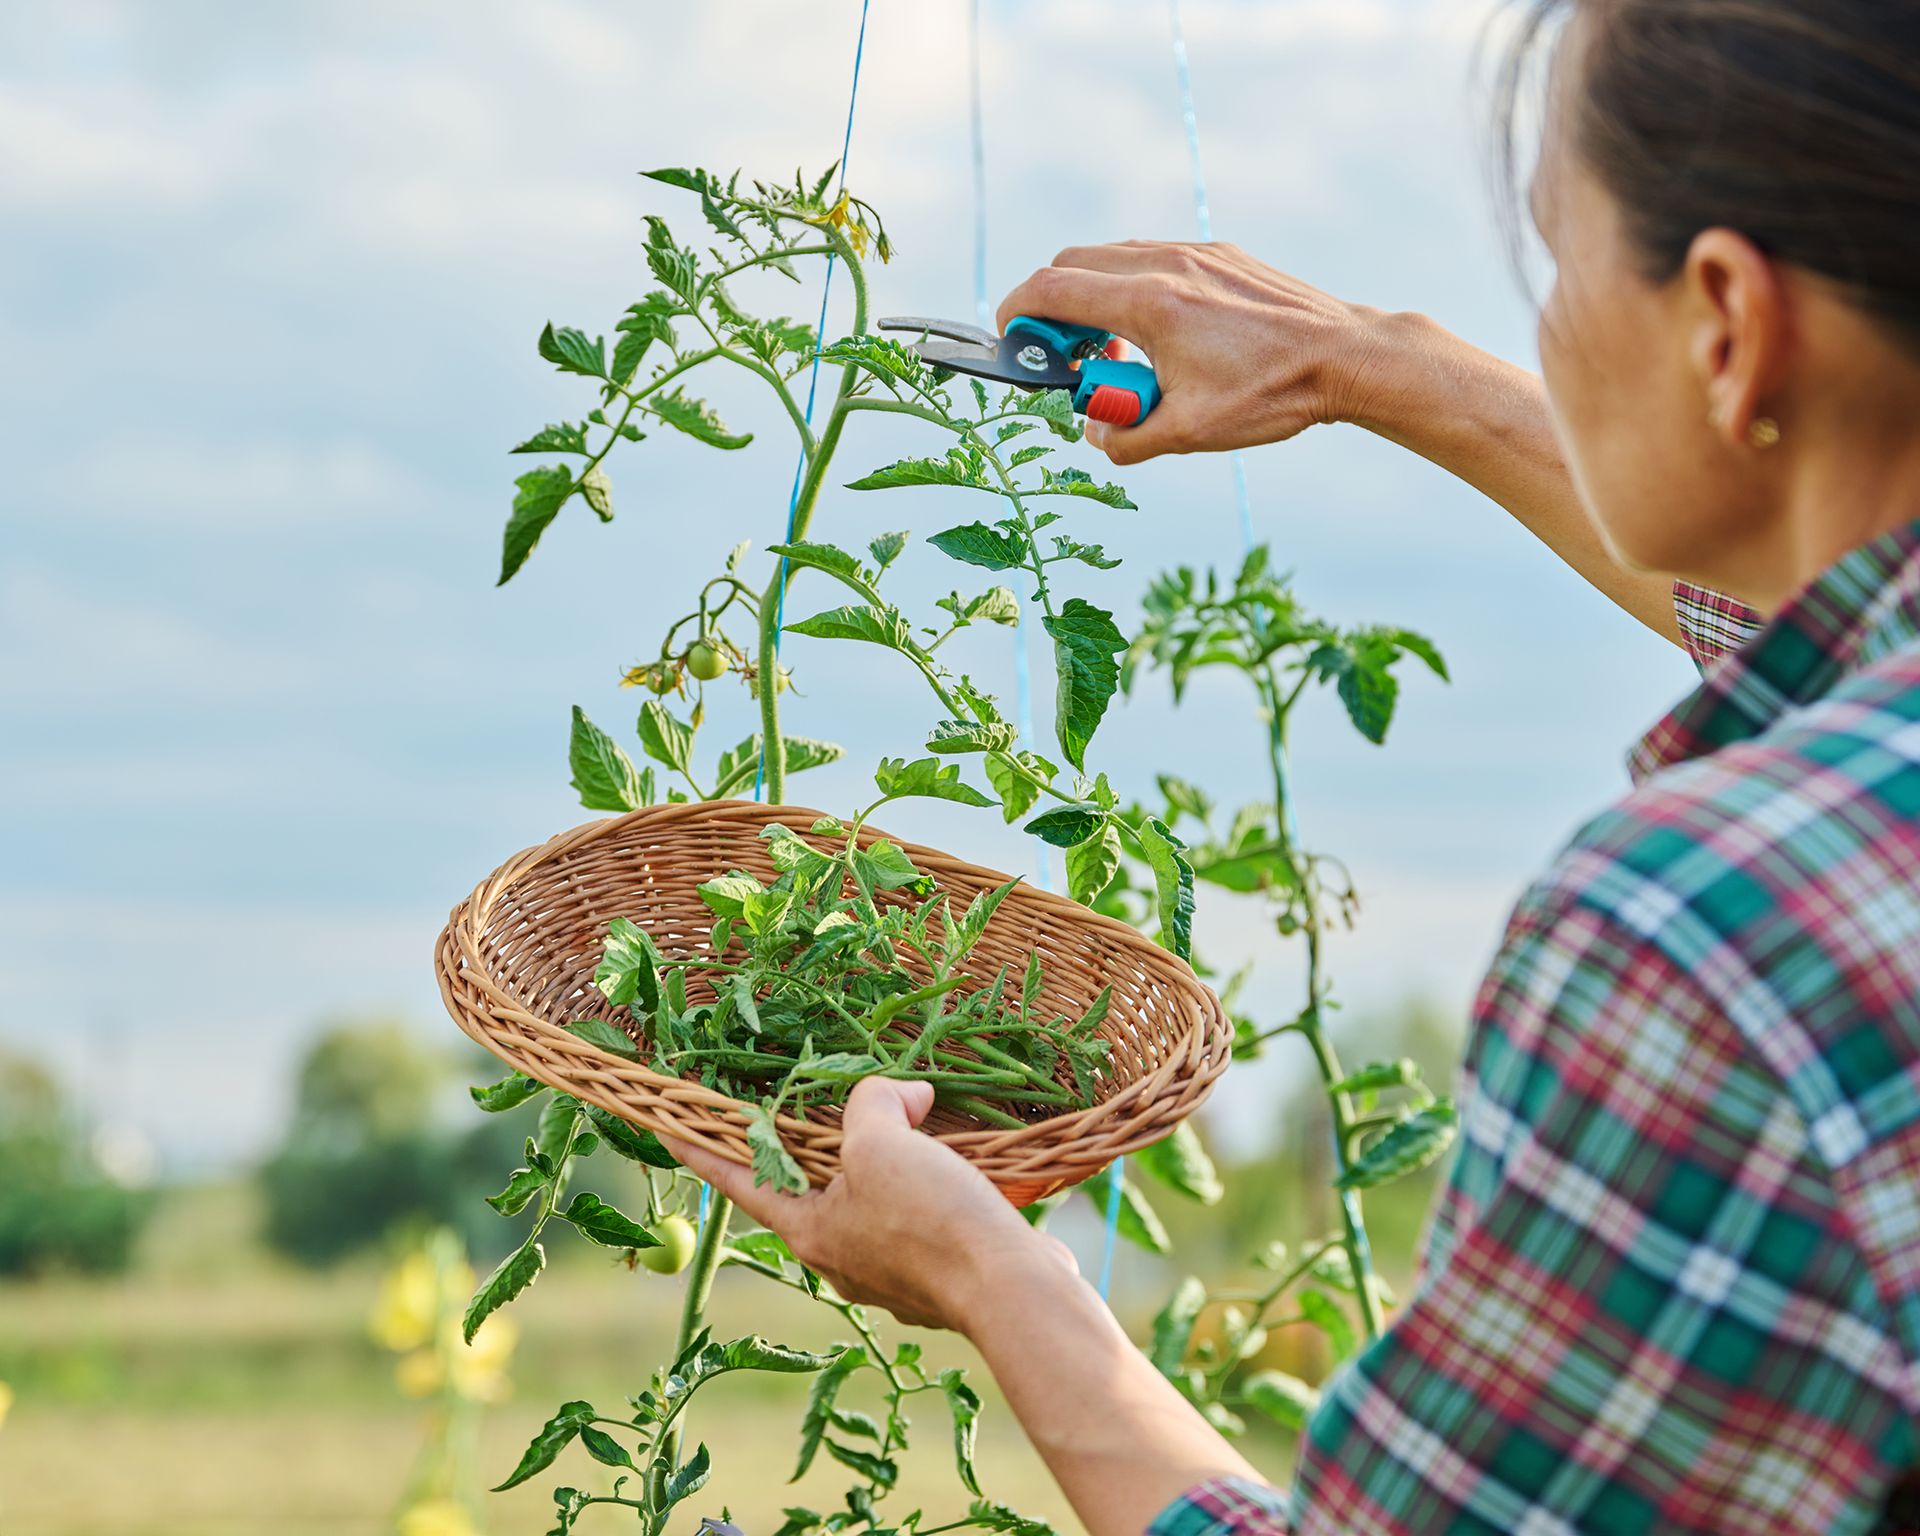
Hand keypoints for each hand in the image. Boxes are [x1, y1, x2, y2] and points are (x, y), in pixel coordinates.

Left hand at [666, 1078, 1079, 1332]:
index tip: (667, 1126)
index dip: (703, 1147)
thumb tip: (900, 1098)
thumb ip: (871, 1106)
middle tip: (823, 1100)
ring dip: (884, 1156)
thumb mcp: (881, 1143)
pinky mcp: (934, 1272)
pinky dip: (928, 1177)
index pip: (740, 1179)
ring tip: (914, 1117)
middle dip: (817, 1141)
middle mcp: (840, 1256)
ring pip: (869, 1196)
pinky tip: (957, 1156)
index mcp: (810, 1230)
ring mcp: (888, 1270)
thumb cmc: (931, 1218)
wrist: (1013, 1292)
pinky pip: (917, 1213)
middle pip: (811, 1185)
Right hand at [996, 240, 1392, 464]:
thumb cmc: (1272, 395)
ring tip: (1116, 352)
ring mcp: (1195, 252)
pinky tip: (1159, 336)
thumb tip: (1096, 433)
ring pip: (1112, 258)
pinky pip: (1153, 259)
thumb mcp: (1189, 433)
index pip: (1051, 289)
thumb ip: (1125, 437)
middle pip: (1073, 264)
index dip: (1017, 314)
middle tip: (1065, 357)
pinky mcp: (1220, 255)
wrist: (1346, 357)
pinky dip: (1133, 290)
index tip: (1014, 343)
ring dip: (1094, 299)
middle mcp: (1167, 263)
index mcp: (1151, 302)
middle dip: (1052, 308)